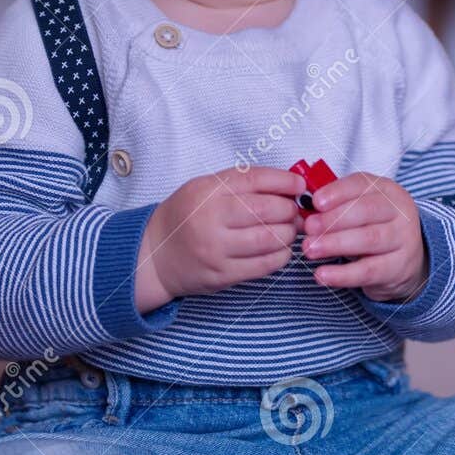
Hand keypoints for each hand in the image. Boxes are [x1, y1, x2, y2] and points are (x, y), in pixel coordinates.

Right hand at [135, 165, 305, 311]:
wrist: (154, 256)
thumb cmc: (185, 218)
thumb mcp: (203, 189)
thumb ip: (241, 184)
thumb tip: (288, 185)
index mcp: (206, 192)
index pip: (255, 179)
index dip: (284, 181)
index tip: (299, 185)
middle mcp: (210, 219)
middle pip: (267, 210)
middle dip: (290, 209)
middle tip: (293, 211)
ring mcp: (216, 249)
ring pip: (270, 239)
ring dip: (289, 233)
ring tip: (288, 229)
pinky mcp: (223, 275)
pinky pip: (265, 265)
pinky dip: (282, 255)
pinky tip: (280, 248)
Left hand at [301, 172, 428, 301]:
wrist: (405, 261)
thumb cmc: (374, 229)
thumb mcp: (360, 210)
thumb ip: (336, 205)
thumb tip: (304, 208)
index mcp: (387, 191)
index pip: (362, 184)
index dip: (338, 192)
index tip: (315, 202)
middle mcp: (400, 212)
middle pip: (366, 211)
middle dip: (333, 219)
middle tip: (308, 228)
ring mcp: (404, 240)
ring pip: (368, 239)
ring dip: (335, 244)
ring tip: (310, 249)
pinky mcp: (399, 267)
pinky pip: (368, 271)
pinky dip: (343, 274)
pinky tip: (322, 274)